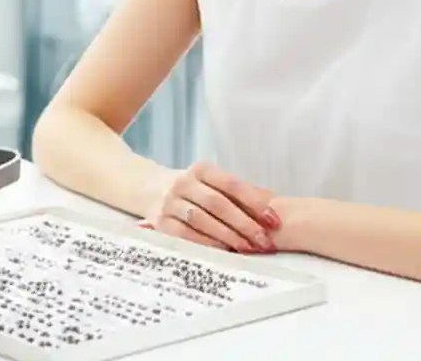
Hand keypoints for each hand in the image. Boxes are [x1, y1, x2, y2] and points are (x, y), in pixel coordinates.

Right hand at [142, 162, 283, 253]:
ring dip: (228, 236)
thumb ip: (237, 194)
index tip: (274, 220)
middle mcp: (182, 182)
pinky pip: (185, 235)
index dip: (254, 202)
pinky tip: (223, 251)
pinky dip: (206, 243)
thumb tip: (273, 211)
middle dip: (244, 224)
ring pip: (201, 220)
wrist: (147, 188)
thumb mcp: (210, 182)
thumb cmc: (191, 189)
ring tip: (248, 248)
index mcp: (200, 169)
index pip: (231, 184)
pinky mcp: (159, 222)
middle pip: (217, 203)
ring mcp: (169, 202)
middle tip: (264, 241)